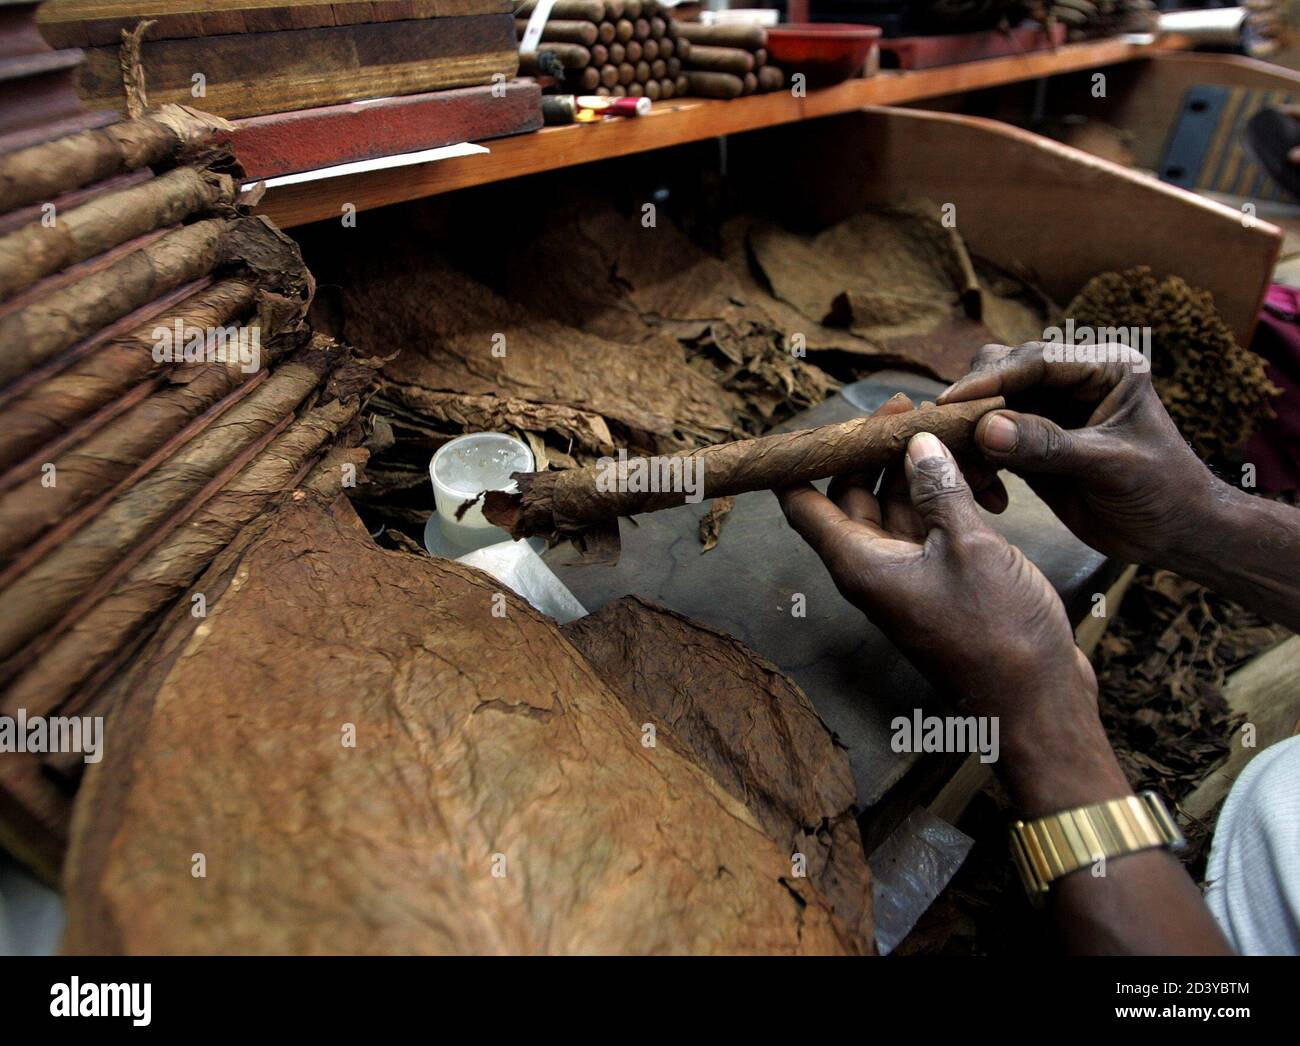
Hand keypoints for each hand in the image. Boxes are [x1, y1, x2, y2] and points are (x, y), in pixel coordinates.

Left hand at [776, 400, 1127, 812]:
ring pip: (898, 506)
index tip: (817, 420)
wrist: (1039, 702)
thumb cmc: (999, 636)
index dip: (801, 461)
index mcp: (860, 562)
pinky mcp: (944, 578)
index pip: (802, 504)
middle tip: (912, 408)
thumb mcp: (969, 547)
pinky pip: (932, 525)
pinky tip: (982, 478)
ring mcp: (910, 574)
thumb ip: (939, 490)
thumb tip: (916, 444)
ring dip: (920, 470)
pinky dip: (948, 497)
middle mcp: (875, 568)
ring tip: (954, 432)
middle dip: (875, 450)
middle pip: (853, 495)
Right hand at [936, 342, 1222, 567]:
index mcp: (1104, 369)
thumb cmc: (1163, 491)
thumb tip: (986, 427)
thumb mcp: (1109, 466)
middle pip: (1004, 372)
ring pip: (990, 406)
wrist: (1177, 533)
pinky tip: (989, 491)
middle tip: (948, 435)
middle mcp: (1073, 383)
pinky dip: (981, 463)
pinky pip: (991, 442)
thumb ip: (1048, 445)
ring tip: (968, 471)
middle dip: (975, 403)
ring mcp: (1051, 413)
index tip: (951, 400)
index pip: (1036, 360)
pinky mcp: (1034, 445)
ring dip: (972, 436)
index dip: (991, 378)